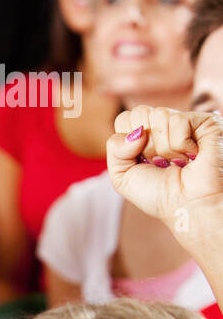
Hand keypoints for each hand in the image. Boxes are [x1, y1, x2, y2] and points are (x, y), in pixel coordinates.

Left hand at [108, 106, 222, 237]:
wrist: (187, 206)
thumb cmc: (159, 195)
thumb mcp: (123, 177)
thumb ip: (115, 150)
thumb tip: (137, 131)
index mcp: (144, 135)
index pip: (125, 119)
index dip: (127, 143)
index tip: (142, 162)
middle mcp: (163, 124)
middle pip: (138, 113)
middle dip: (144, 145)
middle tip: (160, 162)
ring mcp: (183, 120)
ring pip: (158, 115)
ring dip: (164, 148)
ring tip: (178, 161)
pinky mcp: (203, 120)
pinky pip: (177, 120)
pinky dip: (180, 144)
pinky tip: (192, 155)